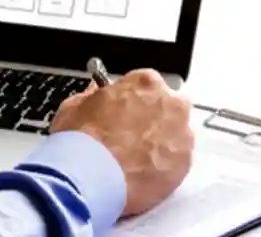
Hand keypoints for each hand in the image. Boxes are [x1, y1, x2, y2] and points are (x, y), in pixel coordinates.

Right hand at [49, 68, 193, 216]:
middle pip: (169, 107)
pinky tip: (144, 174)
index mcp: (145, 83)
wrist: (91, 177)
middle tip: (133, 137)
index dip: (134, 101)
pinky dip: (165, 166)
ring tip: (138, 160)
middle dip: (155, 119)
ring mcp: (181, 134)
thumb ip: (94, 96)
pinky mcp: (185, 163)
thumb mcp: (75, 106)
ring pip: (177, 135)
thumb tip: (97, 94)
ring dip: (162, 143)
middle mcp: (170, 104)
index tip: (126, 112)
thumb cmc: (83, 140)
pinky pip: (179, 161)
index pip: (146, 85)